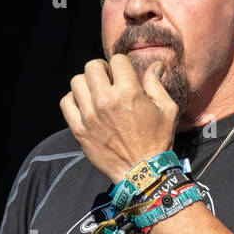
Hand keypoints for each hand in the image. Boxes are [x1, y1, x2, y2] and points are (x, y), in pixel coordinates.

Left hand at [60, 54, 179, 183]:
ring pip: (77, 81)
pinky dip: (74, 100)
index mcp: (128, 92)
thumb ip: (156, 84)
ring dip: (87, 84)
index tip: (125, 77)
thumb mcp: (166, 110)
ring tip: (97, 94)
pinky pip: (66, 102)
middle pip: (92, 66)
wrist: (142, 173)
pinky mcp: (78, 129)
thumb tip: (156, 65)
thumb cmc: (157, 140)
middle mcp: (105, 101)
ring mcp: (89, 115)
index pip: (117, 60)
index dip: (122, 66)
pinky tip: (86, 106)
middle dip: (102, 70)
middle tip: (109, 82)